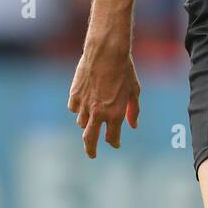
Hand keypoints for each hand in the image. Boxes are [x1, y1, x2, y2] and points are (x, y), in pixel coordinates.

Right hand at [67, 41, 140, 158]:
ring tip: (93, 117)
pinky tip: (84, 103)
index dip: (115, 143)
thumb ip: (133, 111)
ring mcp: (84, 105)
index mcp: (115, 114)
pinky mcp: (74, 95)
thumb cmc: (124, 70)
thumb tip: (133, 126)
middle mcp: (98, 113)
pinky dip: (78, 109)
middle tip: (92, 155)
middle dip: (91, 150)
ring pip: (81, 123)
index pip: (112, 138)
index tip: (116, 144)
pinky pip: (73, 109)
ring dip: (87, 123)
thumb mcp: (134, 91)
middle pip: (90, 140)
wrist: (106, 52)